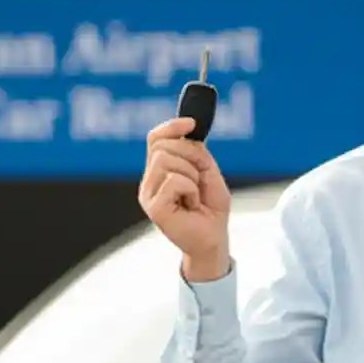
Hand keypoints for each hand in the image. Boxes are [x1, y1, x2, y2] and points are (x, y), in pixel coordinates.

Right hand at [138, 117, 232, 280]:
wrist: (214, 238)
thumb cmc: (211, 209)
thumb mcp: (208, 171)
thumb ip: (196, 151)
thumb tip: (188, 130)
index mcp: (160, 170)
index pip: (155, 138)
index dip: (171, 126)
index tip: (192, 124)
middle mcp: (150, 181)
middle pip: (163, 146)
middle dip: (191, 156)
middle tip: (200, 180)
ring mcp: (149, 195)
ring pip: (167, 160)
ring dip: (191, 175)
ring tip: (195, 195)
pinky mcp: (154, 208)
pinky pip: (174, 181)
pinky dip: (191, 190)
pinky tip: (192, 204)